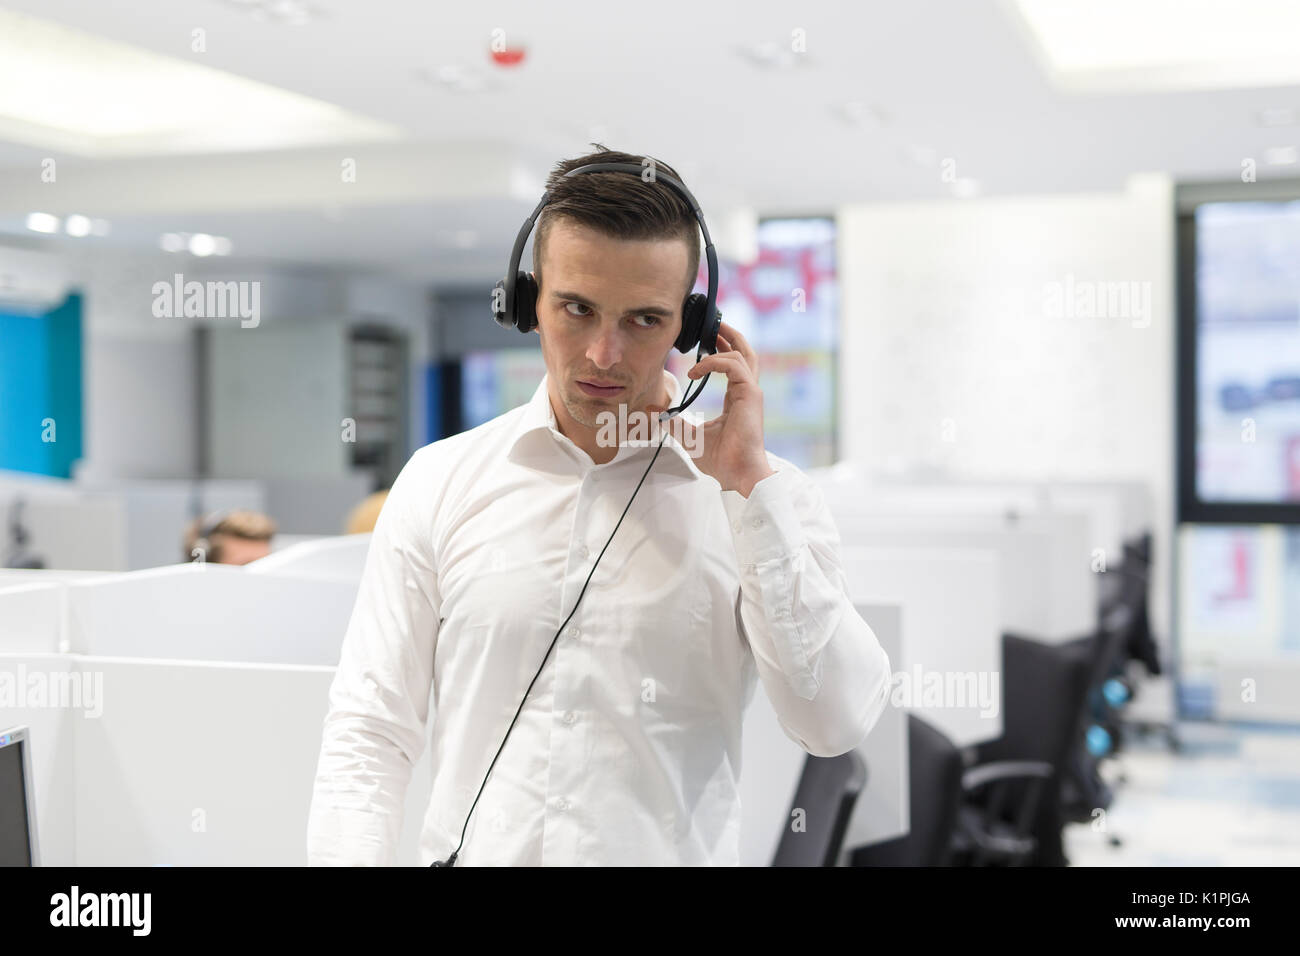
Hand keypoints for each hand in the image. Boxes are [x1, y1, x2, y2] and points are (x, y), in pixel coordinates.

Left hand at [647, 320, 774, 496]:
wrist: (736, 472)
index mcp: (737, 398)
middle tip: (713, 322)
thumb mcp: (690, 436)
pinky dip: (713, 362)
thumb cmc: (720, 459)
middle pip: (745, 352)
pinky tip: (695, 371)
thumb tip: (654, 413)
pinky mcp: (750, 395)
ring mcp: (750, 392)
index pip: (733, 365)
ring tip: (707, 335)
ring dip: (724, 341)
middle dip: (730, 334)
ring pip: (742, 354)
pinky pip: (733, 365)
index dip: (721, 349)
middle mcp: (746, 391)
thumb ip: (674, 421)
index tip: (705, 340)